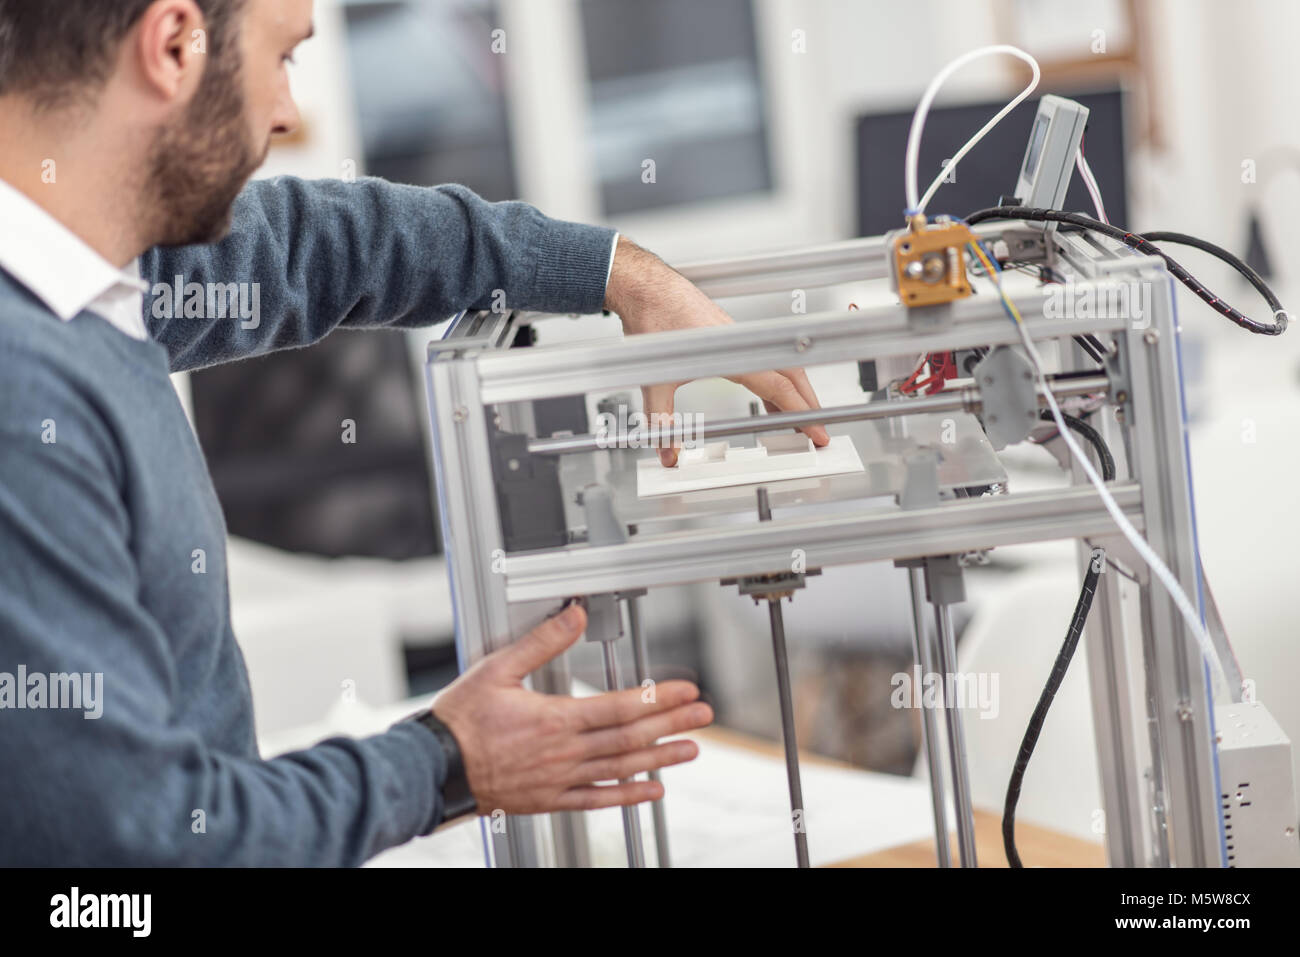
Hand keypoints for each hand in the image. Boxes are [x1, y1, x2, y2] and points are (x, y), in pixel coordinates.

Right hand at [431, 603, 711, 814]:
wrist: (435, 768)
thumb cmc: (461, 721)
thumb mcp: (497, 668)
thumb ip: (540, 641)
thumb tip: (573, 614)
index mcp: (554, 718)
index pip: (620, 707)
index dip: (658, 699)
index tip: (685, 691)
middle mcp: (564, 752)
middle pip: (630, 738)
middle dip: (671, 724)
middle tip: (702, 717)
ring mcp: (559, 779)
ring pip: (620, 768)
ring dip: (660, 758)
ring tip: (689, 750)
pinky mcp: (550, 799)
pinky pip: (597, 799)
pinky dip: (628, 794)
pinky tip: (651, 789)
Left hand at [604, 236, 829, 466]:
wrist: (645, 287)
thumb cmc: (652, 319)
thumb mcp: (655, 381)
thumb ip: (661, 421)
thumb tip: (666, 451)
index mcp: (734, 354)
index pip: (780, 389)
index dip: (803, 413)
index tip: (817, 431)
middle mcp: (743, 343)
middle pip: (791, 376)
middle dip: (808, 404)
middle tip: (817, 429)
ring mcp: (740, 337)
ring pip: (781, 366)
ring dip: (793, 392)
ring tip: (798, 418)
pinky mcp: (732, 334)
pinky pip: (765, 360)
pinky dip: (775, 380)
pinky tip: (768, 395)